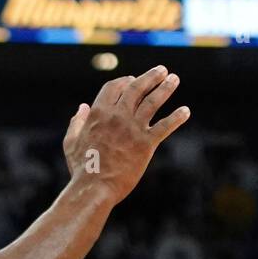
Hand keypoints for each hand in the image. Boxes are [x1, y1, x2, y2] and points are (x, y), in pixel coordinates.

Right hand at [63, 66, 190, 202]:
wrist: (95, 187)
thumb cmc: (82, 168)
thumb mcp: (72, 142)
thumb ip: (77, 123)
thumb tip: (82, 107)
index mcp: (98, 113)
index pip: (115, 87)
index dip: (125, 81)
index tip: (133, 79)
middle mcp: (117, 116)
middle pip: (137, 88)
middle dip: (151, 76)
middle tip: (162, 70)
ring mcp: (133, 129)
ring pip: (153, 101)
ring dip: (165, 88)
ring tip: (174, 79)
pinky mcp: (146, 144)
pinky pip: (165, 126)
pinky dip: (177, 117)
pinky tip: (186, 111)